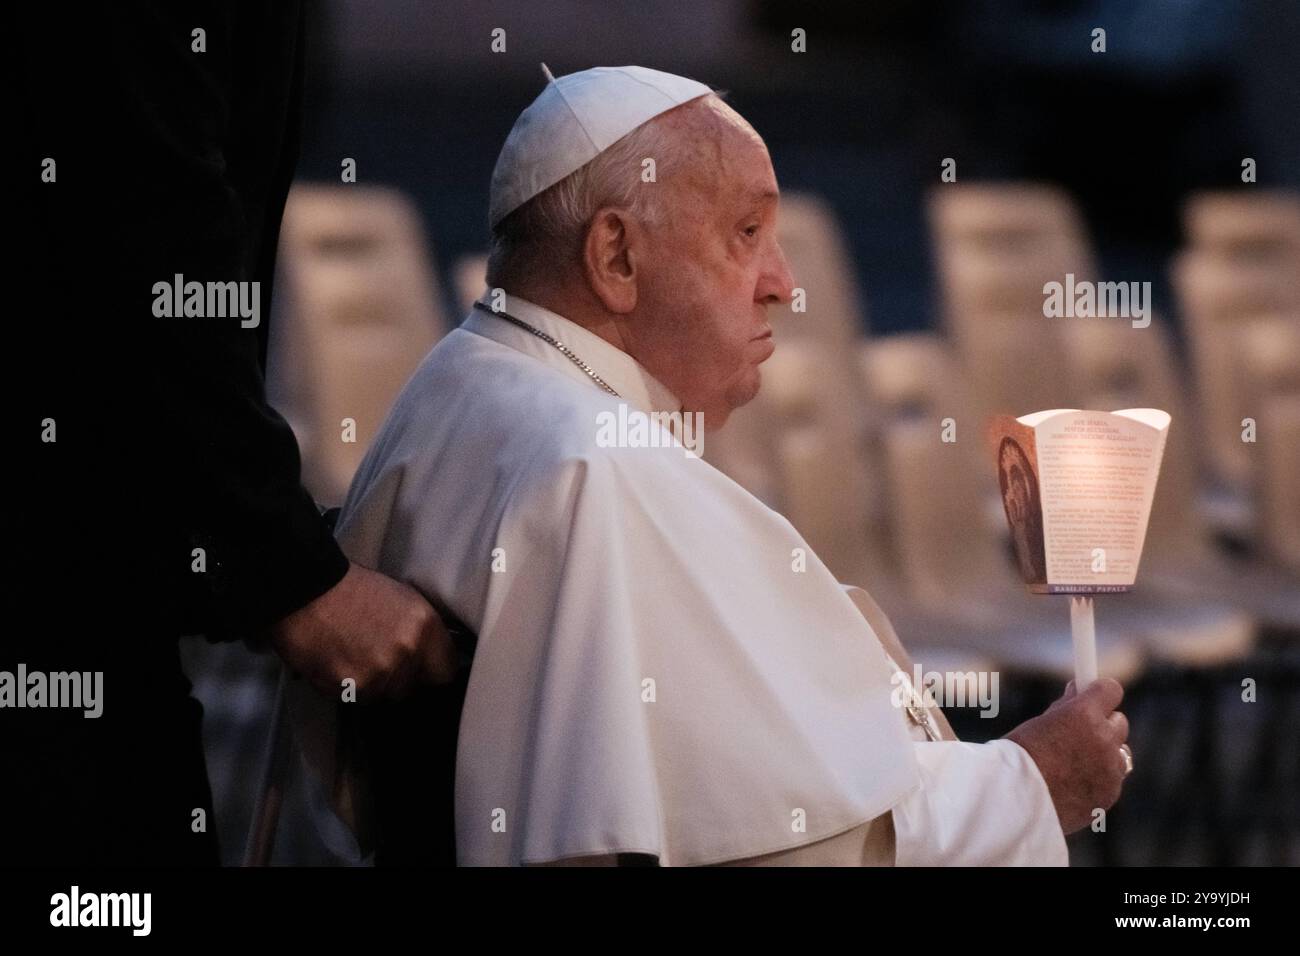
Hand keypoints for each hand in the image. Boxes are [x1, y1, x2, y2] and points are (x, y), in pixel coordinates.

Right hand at [269, 562, 457, 698]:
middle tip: (373, 656)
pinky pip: (353, 698)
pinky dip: (343, 686)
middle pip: (410, 688)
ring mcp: (379, 672)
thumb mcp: (403, 600)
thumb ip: (421, 633)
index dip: (430, 672)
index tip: (419, 670)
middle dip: (395, 678)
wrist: (307, 588)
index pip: (445, 672)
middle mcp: (407, 653)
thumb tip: (429, 658)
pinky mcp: (349, 686)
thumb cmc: (354, 589)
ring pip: (380, 695)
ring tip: (350, 656)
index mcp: (426, 627)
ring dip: (368, 684)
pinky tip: (333, 661)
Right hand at [1004, 677, 1129, 834]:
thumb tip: (1078, 691)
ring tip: (1075, 764)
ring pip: (1120, 753)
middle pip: (1120, 722)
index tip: (1092, 696)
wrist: (1015, 800)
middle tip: (1080, 733)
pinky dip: (1099, 779)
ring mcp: (1110, 768)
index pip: (1111, 689)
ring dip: (1105, 754)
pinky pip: (1113, 779)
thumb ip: (1066, 708)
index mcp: (1084, 714)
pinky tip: (1074, 784)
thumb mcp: (1040, 723)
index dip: (1100, 693)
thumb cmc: (1019, 757)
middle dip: (1103, 725)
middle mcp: (1104, 738)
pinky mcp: (1110, 794)